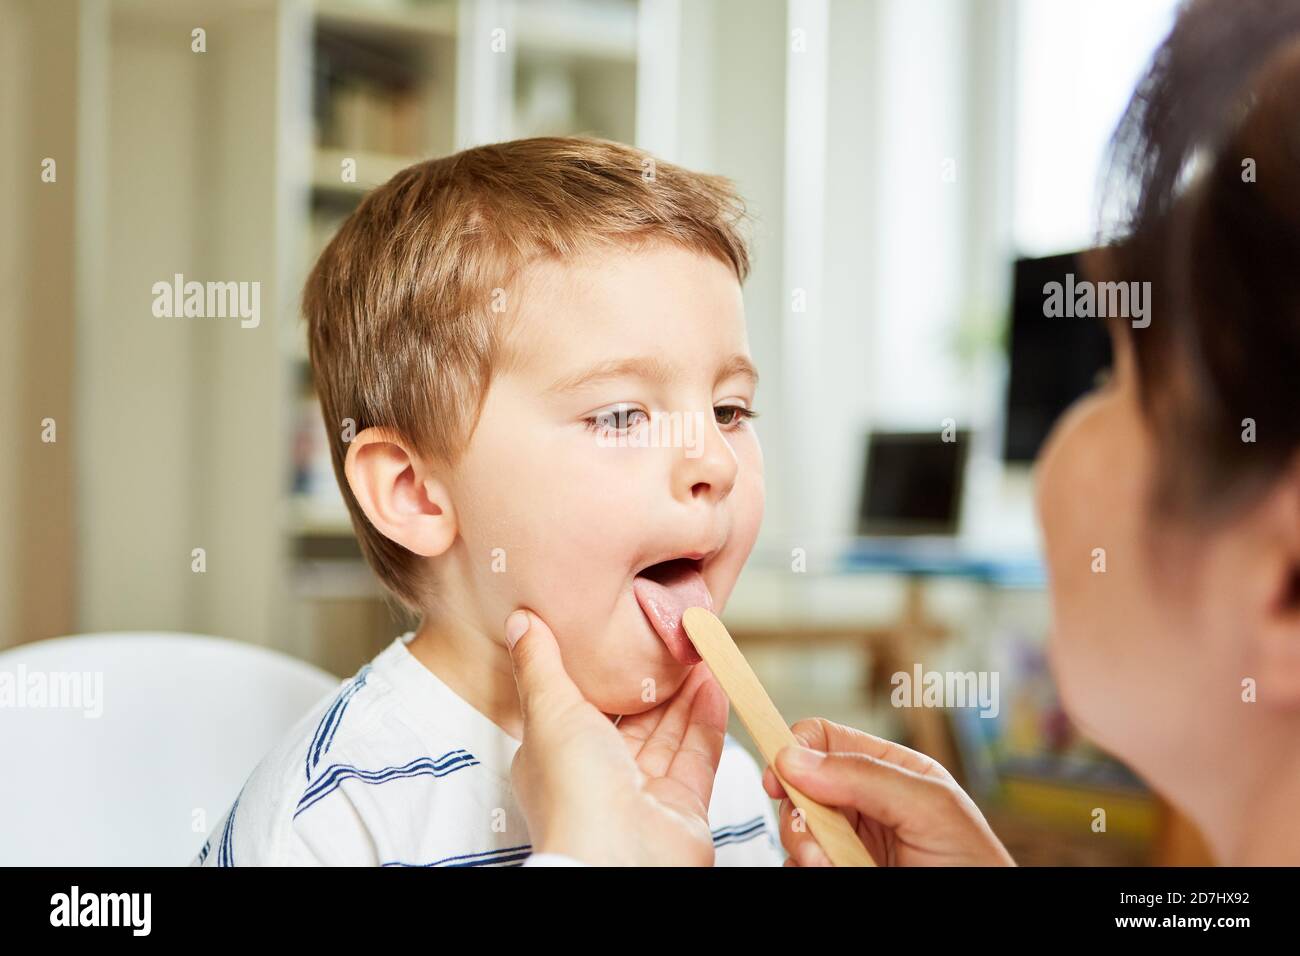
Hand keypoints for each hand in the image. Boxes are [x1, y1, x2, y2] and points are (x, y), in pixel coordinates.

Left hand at [505, 609, 729, 865]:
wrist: (618, 856)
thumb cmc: (572, 792)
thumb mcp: (548, 711)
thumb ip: (539, 664)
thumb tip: (521, 621)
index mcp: (557, 756)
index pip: (581, 705)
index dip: (605, 671)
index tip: (625, 635)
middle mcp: (599, 775)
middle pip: (632, 718)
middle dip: (654, 679)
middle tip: (674, 637)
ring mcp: (642, 792)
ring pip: (668, 732)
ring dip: (686, 692)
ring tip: (700, 649)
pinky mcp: (683, 804)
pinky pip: (698, 753)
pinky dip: (708, 718)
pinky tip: (716, 683)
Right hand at [762, 718, 1014, 866]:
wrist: (974, 926)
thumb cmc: (974, 867)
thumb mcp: (929, 807)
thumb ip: (865, 775)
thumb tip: (796, 757)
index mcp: (889, 770)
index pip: (826, 739)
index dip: (795, 749)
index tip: (780, 776)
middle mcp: (864, 803)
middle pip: (800, 785)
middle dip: (799, 812)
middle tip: (817, 840)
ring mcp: (850, 840)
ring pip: (795, 828)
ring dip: (804, 848)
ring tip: (832, 866)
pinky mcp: (839, 869)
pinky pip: (799, 864)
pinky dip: (803, 869)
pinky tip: (830, 873)